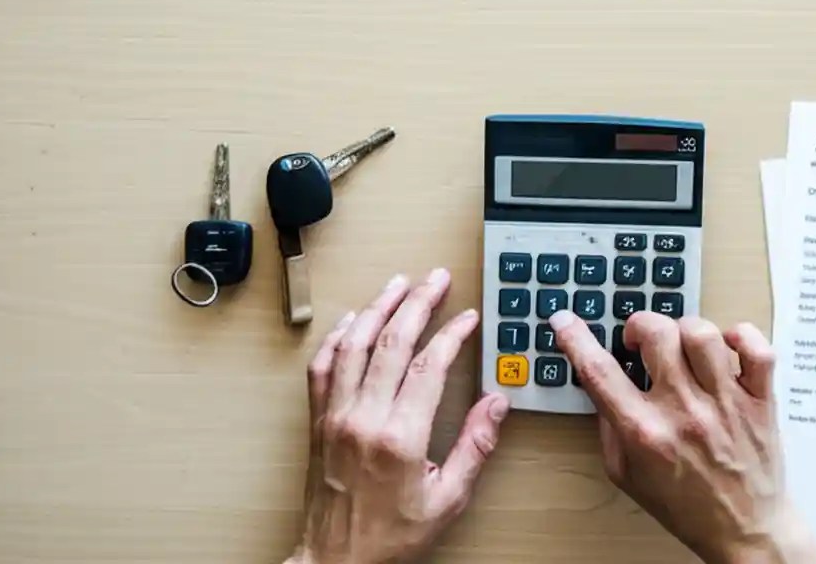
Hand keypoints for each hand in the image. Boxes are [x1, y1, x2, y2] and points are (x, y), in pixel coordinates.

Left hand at [290, 270, 509, 563]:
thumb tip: (495, 404)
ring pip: (355, 345)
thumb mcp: (447, 500)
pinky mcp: (319, 421)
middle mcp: (363, 418)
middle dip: (417, 302)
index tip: (467, 319)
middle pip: (392, 341)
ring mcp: (336, 416)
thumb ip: (475, 447)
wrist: (335, 563)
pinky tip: (352, 322)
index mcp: (400, 437)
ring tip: (398, 284)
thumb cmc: (389, 539)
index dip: (452, 334)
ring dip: (377, 308)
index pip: (429, 365)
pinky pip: (323, 367)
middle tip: (436, 279)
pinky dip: (337, 338)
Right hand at [550, 310, 815, 563]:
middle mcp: (685, 412)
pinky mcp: (760, 401)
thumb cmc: (685, 506)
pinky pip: (756, 349)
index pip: (599, 371)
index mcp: (645, 433)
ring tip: (679, 343)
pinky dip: (740, 335)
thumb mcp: (626, 475)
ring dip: (683, 328)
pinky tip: (725, 346)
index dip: (576, 338)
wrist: (744, 532)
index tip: (566, 321)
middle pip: (656, 334)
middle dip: (638, 324)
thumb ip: (609, 426)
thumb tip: (600, 383)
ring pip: (703, 333)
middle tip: (638, 339)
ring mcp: (726, 403)